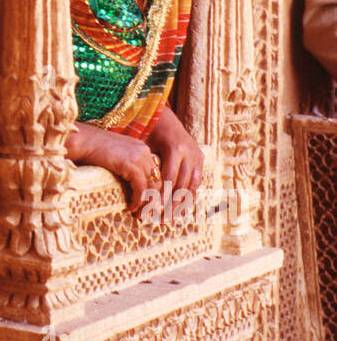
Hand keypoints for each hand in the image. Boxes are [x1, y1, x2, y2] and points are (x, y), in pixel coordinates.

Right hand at [65, 122, 164, 211]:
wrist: (83, 141)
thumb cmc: (93, 149)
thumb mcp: (116, 156)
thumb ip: (127, 166)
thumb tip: (131, 184)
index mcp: (142, 148)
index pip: (155, 173)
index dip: (153, 190)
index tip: (149, 204)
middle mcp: (144, 151)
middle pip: (157, 180)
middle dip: (153, 199)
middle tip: (147, 213)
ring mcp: (139, 157)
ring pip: (151, 186)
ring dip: (146, 203)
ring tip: (139, 214)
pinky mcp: (131, 165)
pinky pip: (140, 188)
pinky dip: (137, 200)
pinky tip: (131, 207)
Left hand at [145, 105, 203, 219]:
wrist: (166, 120)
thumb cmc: (149, 134)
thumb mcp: (146, 145)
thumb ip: (147, 164)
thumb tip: (138, 186)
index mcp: (175, 148)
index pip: (170, 177)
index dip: (163, 194)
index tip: (156, 209)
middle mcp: (190, 153)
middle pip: (182, 184)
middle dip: (172, 204)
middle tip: (163, 220)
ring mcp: (197, 156)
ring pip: (191, 185)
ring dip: (182, 204)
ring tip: (172, 219)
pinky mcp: (201, 159)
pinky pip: (196, 182)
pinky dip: (189, 196)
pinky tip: (182, 210)